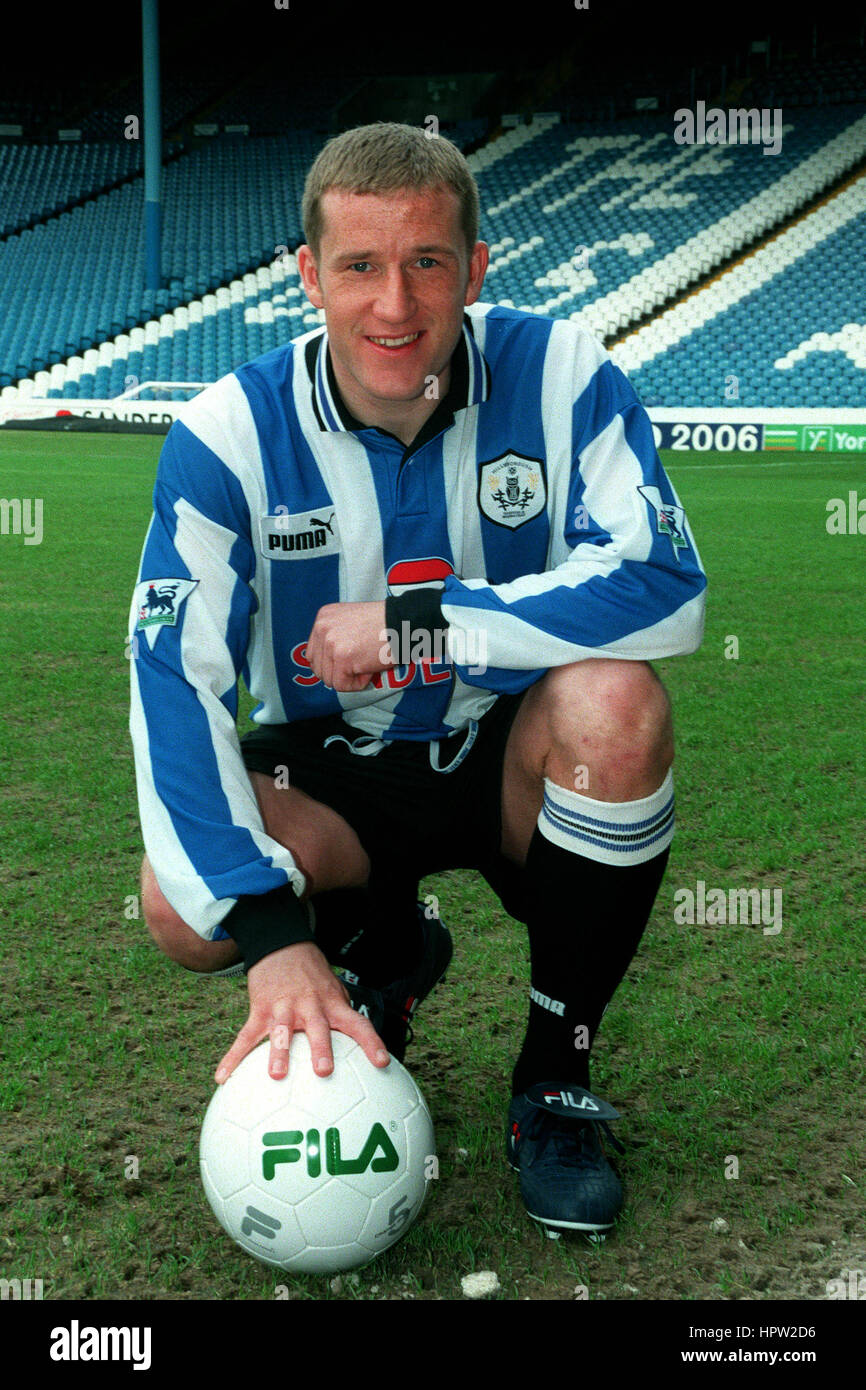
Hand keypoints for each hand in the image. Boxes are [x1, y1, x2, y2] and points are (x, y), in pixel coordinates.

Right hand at [214, 940, 389, 1082]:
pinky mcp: (260, 1010)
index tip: (382, 1062)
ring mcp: (283, 1008)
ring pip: (282, 1032)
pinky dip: (233, 1058)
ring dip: (279, 1053)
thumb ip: (342, 1015)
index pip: (358, 1023)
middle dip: (321, 1049)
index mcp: (332, 1004)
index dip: (371, 1043)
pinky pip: (246, 1036)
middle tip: (324, 1070)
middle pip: (318, 1029)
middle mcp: (310, 1006)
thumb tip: (360, 1046)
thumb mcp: (333, 989)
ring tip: (277, 1075)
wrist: (282, 945)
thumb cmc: (312, 976)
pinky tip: (223, 1077)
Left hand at [305, 600, 392, 690]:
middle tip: (361, 662)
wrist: (402, 623)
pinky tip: (370, 669)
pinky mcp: (342, 658)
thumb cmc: (383, 624)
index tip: (349, 661)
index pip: (313, 654)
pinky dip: (358, 684)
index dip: (331, 664)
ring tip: (367, 663)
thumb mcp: (350, 621)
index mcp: (323, 618)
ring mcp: (330, 643)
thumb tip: (327, 666)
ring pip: (329, 679)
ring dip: (350, 678)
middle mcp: (322, 628)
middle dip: (339, 672)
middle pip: (318, 669)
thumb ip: (335, 637)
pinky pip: (342, 685)